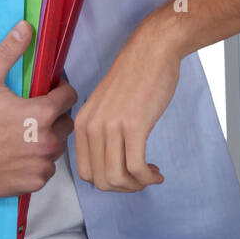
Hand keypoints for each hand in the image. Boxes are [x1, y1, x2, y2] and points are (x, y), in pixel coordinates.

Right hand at [0, 21, 77, 197]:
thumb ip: (10, 50)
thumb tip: (26, 27)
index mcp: (41, 114)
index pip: (70, 97)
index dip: (60, 90)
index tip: (49, 90)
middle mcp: (46, 142)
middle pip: (66, 124)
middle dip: (55, 115)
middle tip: (33, 113)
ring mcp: (39, 166)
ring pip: (56, 149)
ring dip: (47, 140)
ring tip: (25, 133)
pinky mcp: (31, 184)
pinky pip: (45, 171)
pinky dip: (37, 163)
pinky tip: (19, 153)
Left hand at [74, 12, 181, 190]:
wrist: (152, 50)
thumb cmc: (134, 76)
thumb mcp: (105, 106)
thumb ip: (100, 131)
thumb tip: (107, 164)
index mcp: (83, 122)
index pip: (85, 172)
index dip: (107, 182)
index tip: (125, 176)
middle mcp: (92, 126)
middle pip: (101, 180)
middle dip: (123, 188)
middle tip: (140, 180)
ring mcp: (112, 126)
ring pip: (117, 178)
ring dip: (136, 185)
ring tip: (150, 176)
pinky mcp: (134, 126)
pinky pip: (136, 168)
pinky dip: (148, 177)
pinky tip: (157, 173)